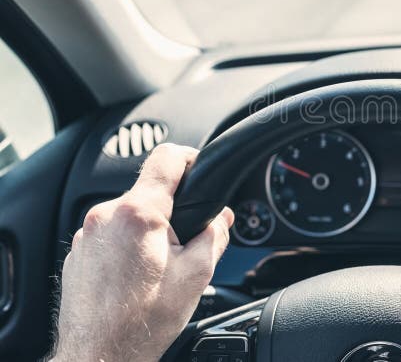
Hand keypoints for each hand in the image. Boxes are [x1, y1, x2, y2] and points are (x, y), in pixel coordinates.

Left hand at [51, 144, 233, 361]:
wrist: (100, 355)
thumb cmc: (142, 322)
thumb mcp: (196, 275)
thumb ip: (215, 235)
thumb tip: (222, 218)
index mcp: (138, 213)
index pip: (166, 158)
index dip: (189, 158)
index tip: (199, 168)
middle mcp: (106, 216)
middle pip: (148, 191)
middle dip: (171, 210)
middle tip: (185, 243)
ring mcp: (87, 234)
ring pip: (129, 215)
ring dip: (148, 230)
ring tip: (158, 268)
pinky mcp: (78, 252)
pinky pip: (110, 235)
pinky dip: (127, 246)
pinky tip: (136, 277)